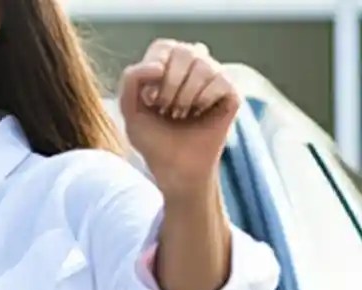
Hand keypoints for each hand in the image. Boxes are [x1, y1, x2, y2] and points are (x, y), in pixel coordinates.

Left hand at [119, 39, 239, 194]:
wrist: (175, 169)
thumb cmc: (153, 140)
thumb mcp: (130, 110)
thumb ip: (131, 80)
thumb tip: (158, 66)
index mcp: (168, 64)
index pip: (163, 47)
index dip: (154, 71)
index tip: (150, 100)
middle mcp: (194, 65)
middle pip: (185, 52)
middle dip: (170, 85)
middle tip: (167, 109)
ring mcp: (215, 77)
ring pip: (204, 65)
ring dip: (185, 96)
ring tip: (181, 115)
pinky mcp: (231, 92)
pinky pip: (219, 81)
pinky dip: (203, 101)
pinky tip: (199, 115)